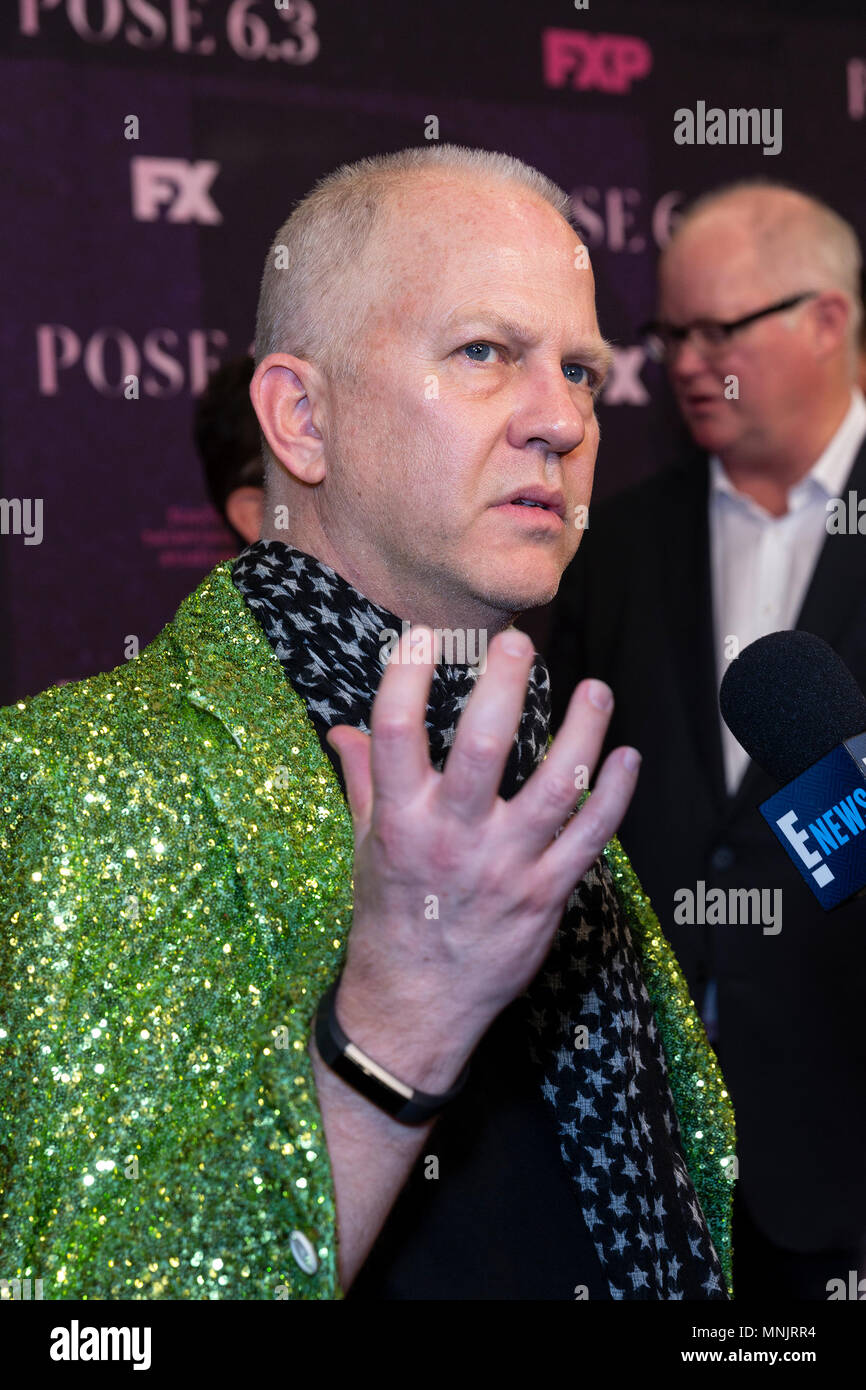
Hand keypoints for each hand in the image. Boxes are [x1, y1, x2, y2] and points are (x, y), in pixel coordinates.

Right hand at [325, 626, 640, 1086]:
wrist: (416, 1003)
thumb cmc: (392, 915)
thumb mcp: (366, 845)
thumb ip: (363, 779)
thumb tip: (341, 730)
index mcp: (400, 819)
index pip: (394, 731)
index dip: (406, 675)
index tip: (422, 635)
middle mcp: (452, 837)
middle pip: (480, 747)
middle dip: (504, 687)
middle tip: (520, 643)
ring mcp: (504, 866)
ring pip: (553, 786)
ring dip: (582, 732)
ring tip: (597, 689)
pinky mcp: (545, 894)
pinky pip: (589, 837)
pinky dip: (612, 795)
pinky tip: (624, 757)